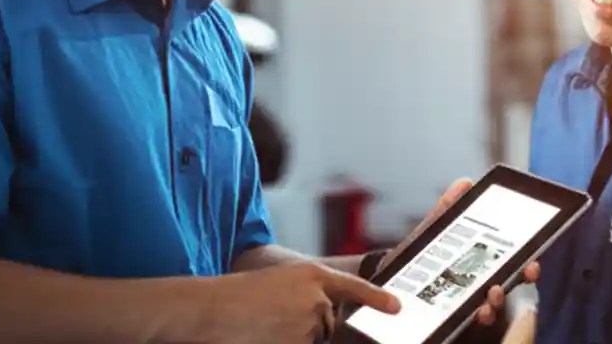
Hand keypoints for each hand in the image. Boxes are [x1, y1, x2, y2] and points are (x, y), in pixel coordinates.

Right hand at [199, 261, 399, 343]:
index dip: (377, 299)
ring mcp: (311, 322)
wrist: (214, 308)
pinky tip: (267, 335)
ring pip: (314, 339)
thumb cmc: (239, 297)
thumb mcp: (279, 285)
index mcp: (312, 274)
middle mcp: (318, 297)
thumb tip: (324, 314)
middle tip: (274, 320)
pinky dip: (287, 342)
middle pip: (329, 323)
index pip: (353, 288)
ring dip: (296, 338)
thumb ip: (307, 296)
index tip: (396, 308)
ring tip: (265, 327)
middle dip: (310, 327)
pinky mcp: (302, 342)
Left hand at [381, 179, 542, 327]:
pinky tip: (479, 310)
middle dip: (522, 276)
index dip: (526, 261)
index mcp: (478, 263)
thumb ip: (446, 211)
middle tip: (528, 270)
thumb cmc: (417, 260)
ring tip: (496, 291)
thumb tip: (465, 182)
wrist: (390, 289)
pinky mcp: (455, 320)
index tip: (533, 258)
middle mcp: (479, 286)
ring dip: (500, 298)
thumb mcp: (430, 233)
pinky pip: (472, 321)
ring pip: (494, 305)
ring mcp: (468, 305)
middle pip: (509, 283)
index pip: (508, 261)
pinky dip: (481, 316)